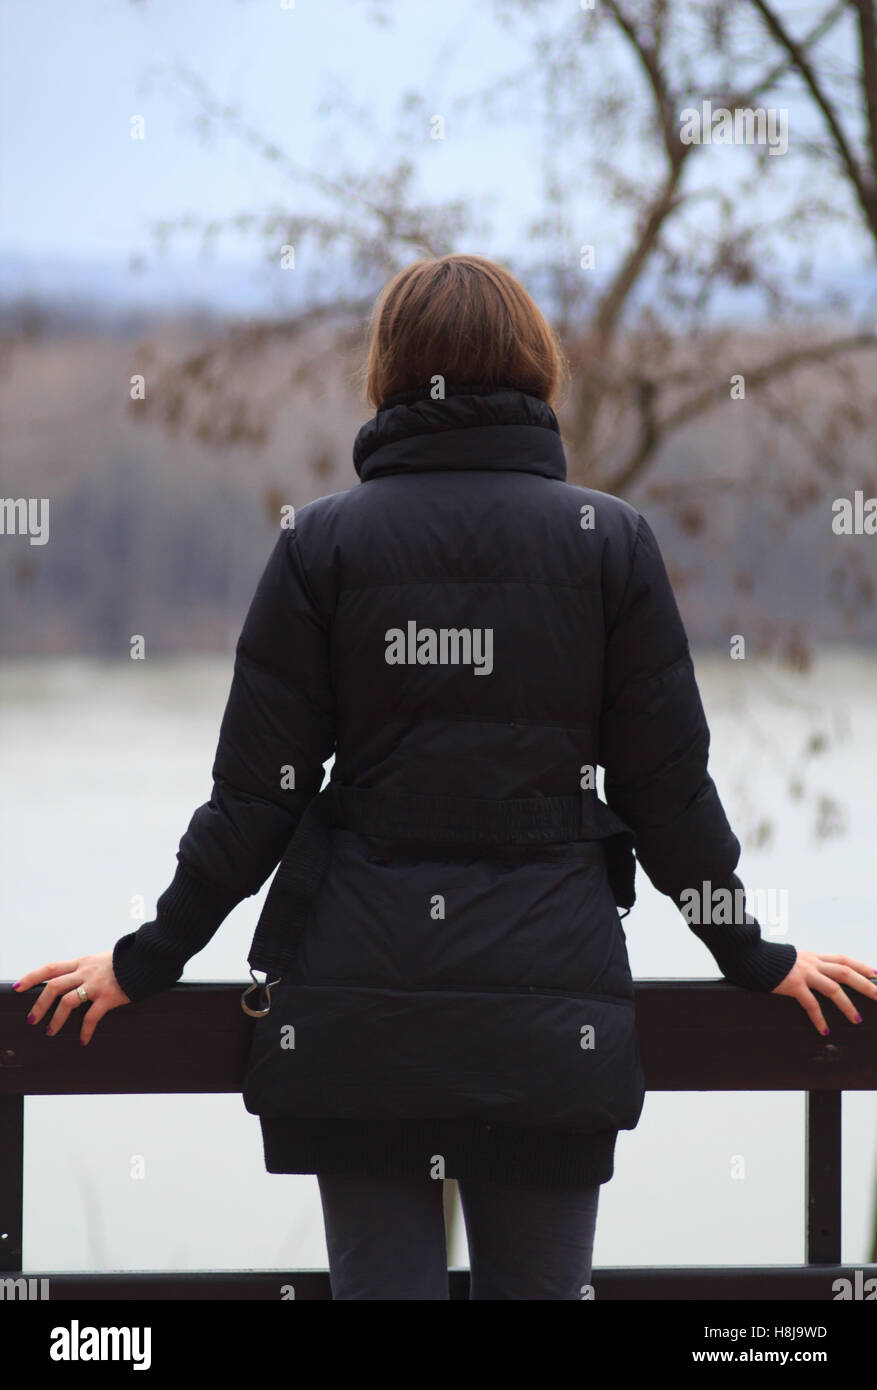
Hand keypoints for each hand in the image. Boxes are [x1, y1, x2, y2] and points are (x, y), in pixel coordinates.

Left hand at [13, 953, 130, 1045]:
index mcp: (82, 962)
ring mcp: (97, 984)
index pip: (51, 968)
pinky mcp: (109, 997)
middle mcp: (86, 972)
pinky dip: (85, 1030)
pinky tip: (83, 1040)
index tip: (18, 987)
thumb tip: (76, 978)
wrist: (147, 958)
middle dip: (39, 1005)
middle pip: (54, 986)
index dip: (32, 977)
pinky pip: (91, 1016)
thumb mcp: (102, 959)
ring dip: (56, 1019)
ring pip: (68, 1001)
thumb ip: (88, 968)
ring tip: (50, 1032)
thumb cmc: (127, 961)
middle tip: (32, 1020)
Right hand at [771, 951, 876, 1034]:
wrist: (749, 955)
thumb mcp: (790, 959)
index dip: (861, 967)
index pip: (843, 959)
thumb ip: (803, 965)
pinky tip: (824, 1029)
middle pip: (846, 972)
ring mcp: (804, 973)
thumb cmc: (767, 960)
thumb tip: (812, 973)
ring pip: (834, 989)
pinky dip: (819, 1018)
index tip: (876, 974)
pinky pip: (811, 1003)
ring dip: (848, 1005)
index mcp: (813, 957)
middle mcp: (812, 963)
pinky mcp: (793, 985)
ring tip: (857, 1019)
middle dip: (865, 985)